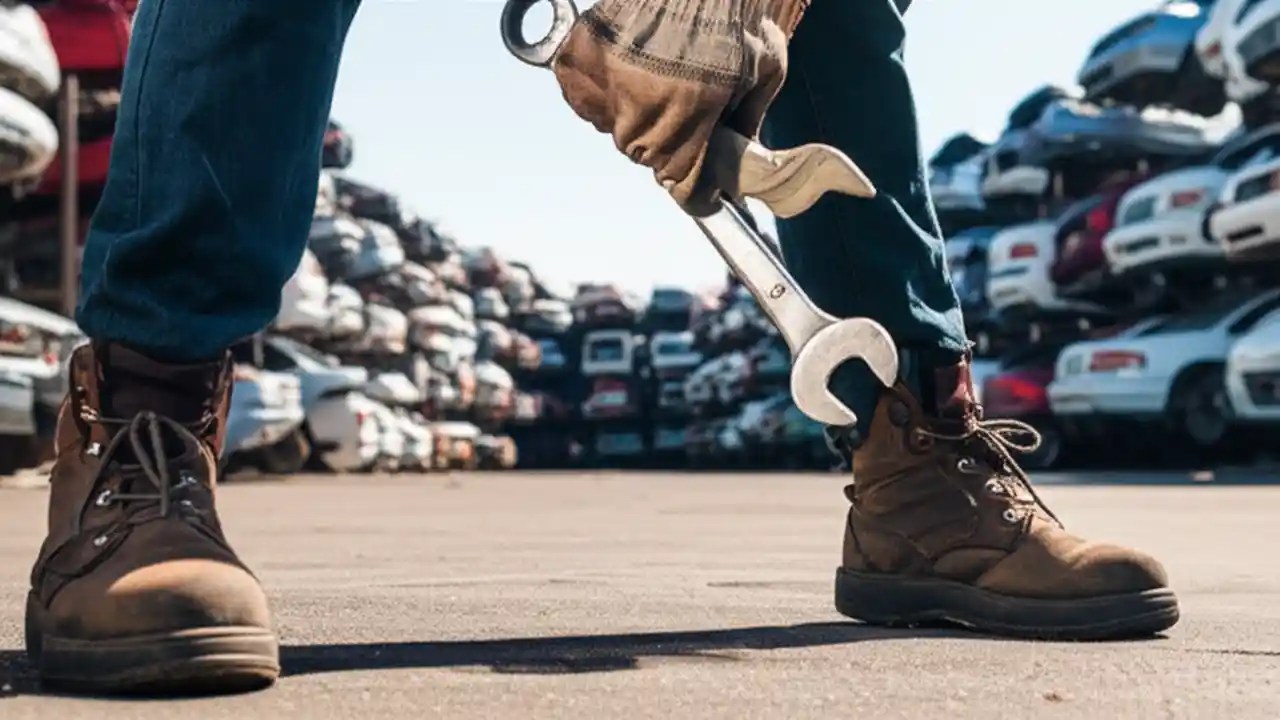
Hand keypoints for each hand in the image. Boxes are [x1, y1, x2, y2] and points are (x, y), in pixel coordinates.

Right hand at [551, 0, 809, 214]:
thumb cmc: (735, 11)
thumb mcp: (764, 71)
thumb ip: (746, 128)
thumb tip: (742, 169)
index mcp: (687, 117)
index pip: (683, 184)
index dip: (698, 188)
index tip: (706, 189)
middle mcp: (638, 109)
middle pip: (647, 155)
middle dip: (668, 143)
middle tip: (687, 109)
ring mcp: (603, 87)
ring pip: (616, 128)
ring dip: (636, 114)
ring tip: (660, 74)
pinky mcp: (576, 63)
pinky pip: (588, 100)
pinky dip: (606, 92)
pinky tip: (630, 65)